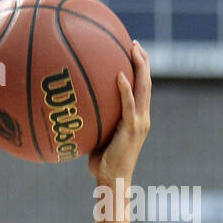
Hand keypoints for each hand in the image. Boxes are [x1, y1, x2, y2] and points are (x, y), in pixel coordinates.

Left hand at [89, 41, 150, 185]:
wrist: (112, 179)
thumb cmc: (101, 162)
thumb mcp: (99, 137)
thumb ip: (96, 121)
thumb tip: (76, 109)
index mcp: (137, 117)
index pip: (142, 88)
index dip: (140, 69)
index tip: (132, 51)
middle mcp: (142, 116)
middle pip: (147, 82)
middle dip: (142, 61)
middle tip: (134, 43)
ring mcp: (139, 122)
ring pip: (143, 88)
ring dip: (139, 67)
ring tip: (133, 49)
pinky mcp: (131, 129)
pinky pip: (129, 105)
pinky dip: (125, 89)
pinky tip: (118, 74)